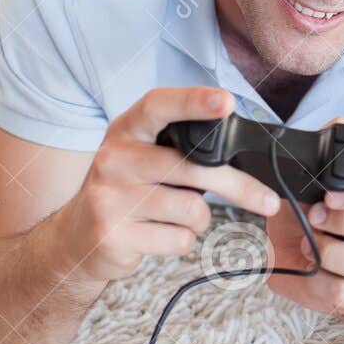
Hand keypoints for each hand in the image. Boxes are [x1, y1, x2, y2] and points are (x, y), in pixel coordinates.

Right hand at [56, 86, 280, 286]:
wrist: (77, 237)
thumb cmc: (126, 191)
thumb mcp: (141, 156)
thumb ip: (180, 148)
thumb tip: (241, 156)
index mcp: (126, 130)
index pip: (159, 105)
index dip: (194, 102)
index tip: (226, 101)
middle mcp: (114, 158)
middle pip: (193, 167)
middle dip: (239, 188)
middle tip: (267, 201)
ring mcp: (110, 197)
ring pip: (191, 210)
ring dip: (199, 220)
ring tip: (177, 217)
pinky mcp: (113, 235)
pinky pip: (178, 240)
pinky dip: (181, 241)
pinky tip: (158, 235)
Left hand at [266, 119, 343, 318]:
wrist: (281, 254)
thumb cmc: (301, 213)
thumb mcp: (304, 177)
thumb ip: (323, 147)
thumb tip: (343, 123)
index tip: (331, 194)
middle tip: (315, 216)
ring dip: (336, 253)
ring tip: (310, 245)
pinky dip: (323, 282)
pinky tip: (309, 269)